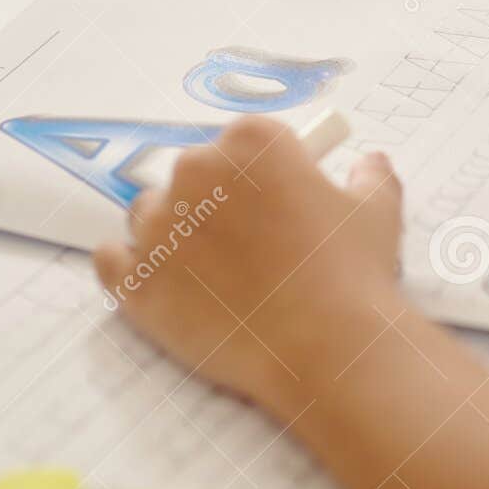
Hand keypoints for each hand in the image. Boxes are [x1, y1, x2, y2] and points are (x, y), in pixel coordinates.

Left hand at [93, 116, 404, 414]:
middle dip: (215, 200)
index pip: (243, 141)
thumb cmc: (354, 272)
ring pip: (148, 214)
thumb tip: (369, 163)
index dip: (260, 172)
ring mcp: (157, 227)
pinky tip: (163, 285)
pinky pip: (111, 259)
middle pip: (192, 173)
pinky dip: (131, 268)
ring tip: (210, 273)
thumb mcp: (377, 212)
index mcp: (252, 143)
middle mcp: (195, 171)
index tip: (276, 199)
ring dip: (171, 232)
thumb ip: (370, 177)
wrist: (326, 347)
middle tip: (250, 243)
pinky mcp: (133, 281)